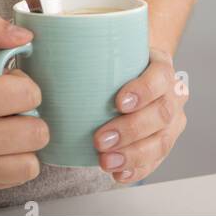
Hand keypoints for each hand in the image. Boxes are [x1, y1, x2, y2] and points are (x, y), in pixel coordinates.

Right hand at [0, 9, 49, 193]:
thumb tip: (25, 37)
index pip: (29, 95)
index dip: (22, 82)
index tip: (3, 79)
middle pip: (37, 133)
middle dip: (27, 113)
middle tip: (4, 104)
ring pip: (29, 165)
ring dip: (22, 143)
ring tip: (0, 126)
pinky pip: (10, 181)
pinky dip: (8, 162)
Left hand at [94, 46, 187, 183]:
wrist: (135, 76)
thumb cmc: (116, 63)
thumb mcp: (110, 50)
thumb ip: (87, 47)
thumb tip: (43, 42)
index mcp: (160, 65)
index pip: (160, 77)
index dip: (143, 90)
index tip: (118, 102)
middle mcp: (172, 94)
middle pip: (161, 113)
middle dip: (130, 130)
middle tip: (100, 140)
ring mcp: (172, 121)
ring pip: (161, 142)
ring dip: (132, 155)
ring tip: (105, 161)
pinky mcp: (166, 142)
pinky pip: (156, 161)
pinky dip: (136, 169)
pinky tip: (119, 173)